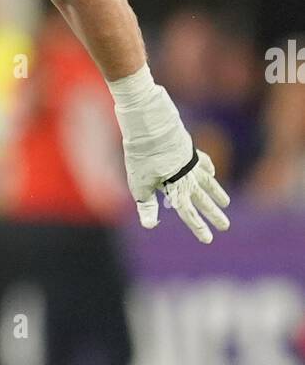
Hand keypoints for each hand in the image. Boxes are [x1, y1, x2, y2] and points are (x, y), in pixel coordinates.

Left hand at [111, 67, 230, 243]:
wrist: (151, 124)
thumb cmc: (141, 156)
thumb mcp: (139, 183)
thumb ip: (146, 205)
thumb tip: (151, 225)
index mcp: (176, 187)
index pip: (188, 213)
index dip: (198, 227)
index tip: (208, 240)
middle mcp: (187, 177)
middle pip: (202, 199)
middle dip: (213, 214)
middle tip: (226, 226)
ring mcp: (190, 162)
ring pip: (207, 182)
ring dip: (216, 193)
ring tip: (226, 203)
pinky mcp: (187, 148)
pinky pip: (202, 162)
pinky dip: (208, 169)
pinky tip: (212, 173)